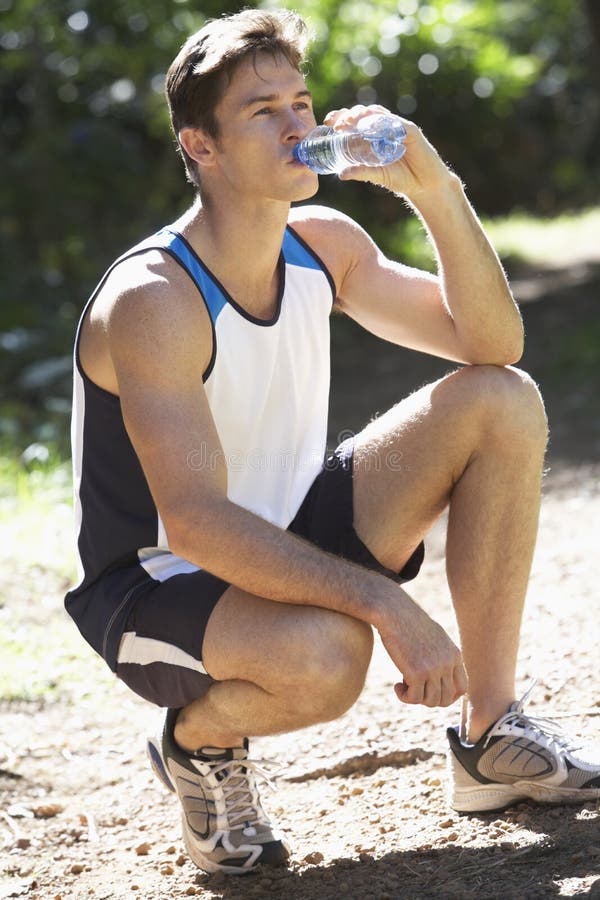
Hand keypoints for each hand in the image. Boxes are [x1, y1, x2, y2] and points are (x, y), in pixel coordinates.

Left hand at [323, 104, 456, 201]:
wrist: (424, 185)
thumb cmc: (401, 178)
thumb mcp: (378, 175)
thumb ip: (361, 172)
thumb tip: (341, 175)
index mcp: (373, 135)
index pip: (354, 120)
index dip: (341, 117)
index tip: (327, 122)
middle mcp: (384, 128)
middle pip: (364, 112)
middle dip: (349, 114)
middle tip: (338, 124)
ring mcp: (397, 127)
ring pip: (378, 113)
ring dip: (363, 115)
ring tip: (351, 122)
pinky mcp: (410, 131)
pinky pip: (396, 123)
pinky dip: (384, 123)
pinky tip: (372, 127)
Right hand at [374, 587, 466, 707]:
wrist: (395, 612)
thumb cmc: (410, 621)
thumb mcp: (434, 636)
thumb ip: (442, 654)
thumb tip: (440, 676)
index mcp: (454, 654)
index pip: (462, 688)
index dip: (449, 696)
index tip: (432, 692)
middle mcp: (447, 663)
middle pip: (446, 698)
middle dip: (429, 699)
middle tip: (414, 688)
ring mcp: (433, 669)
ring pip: (431, 701)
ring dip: (416, 698)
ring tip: (404, 686)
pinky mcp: (416, 673)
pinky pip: (414, 698)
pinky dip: (404, 697)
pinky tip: (397, 686)